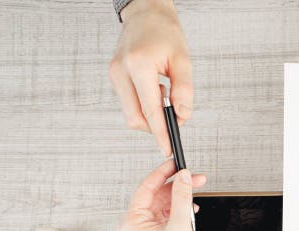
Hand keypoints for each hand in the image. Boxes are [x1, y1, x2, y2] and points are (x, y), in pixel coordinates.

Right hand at [110, 0, 192, 155]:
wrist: (146, 13)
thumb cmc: (165, 32)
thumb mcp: (183, 59)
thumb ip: (184, 90)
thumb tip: (183, 116)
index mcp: (138, 65)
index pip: (149, 110)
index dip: (160, 133)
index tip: (167, 149)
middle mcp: (121, 71)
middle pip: (135, 118)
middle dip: (155, 127)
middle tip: (174, 117)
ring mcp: (114, 74)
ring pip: (130, 114)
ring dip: (150, 115)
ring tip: (165, 94)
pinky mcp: (113, 76)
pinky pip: (128, 103)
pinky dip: (144, 106)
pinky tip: (155, 91)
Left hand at [118, 162, 205, 230]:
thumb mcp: (180, 225)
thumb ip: (182, 197)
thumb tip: (183, 178)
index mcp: (131, 222)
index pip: (146, 188)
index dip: (162, 174)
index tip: (175, 164)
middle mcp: (135, 225)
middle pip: (156, 195)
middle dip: (176, 187)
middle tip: (193, 178)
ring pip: (163, 205)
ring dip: (180, 198)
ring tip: (196, 192)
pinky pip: (167, 216)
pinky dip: (179, 211)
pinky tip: (191, 208)